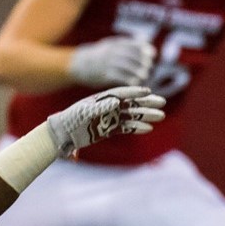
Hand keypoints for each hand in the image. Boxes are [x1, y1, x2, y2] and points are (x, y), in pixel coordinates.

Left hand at [43, 85, 164, 156]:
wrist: (62, 134)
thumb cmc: (71, 120)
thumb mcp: (85, 112)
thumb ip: (101, 107)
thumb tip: (117, 101)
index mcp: (102, 98)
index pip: (122, 93)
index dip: (135, 92)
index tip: (149, 91)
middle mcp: (107, 106)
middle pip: (131, 103)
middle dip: (146, 103)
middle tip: (162, 103)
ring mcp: (108, 118)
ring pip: (131, 116)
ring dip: (145, 116)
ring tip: (160, 116)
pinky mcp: (108, 130)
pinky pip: (125, 128)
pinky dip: (136, 128)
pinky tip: (148, 128)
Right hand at [67, 35, 155, 86]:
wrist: (78, 64)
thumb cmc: (99, 56)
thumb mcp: (111, 44)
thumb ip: (128, 44)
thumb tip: (147, 43)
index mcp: (114, 44)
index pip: (132, 44)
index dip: (143, 48)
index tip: (151, 54)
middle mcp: (111, 52)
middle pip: (131, 56)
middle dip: (142, 61)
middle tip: (148, 67)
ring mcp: (107, 64)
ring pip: (127, 67)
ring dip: (138, 72)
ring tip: (144, 76)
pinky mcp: (104, 75)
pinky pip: (119, 78)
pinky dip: (129, 80)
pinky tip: (135, 83)